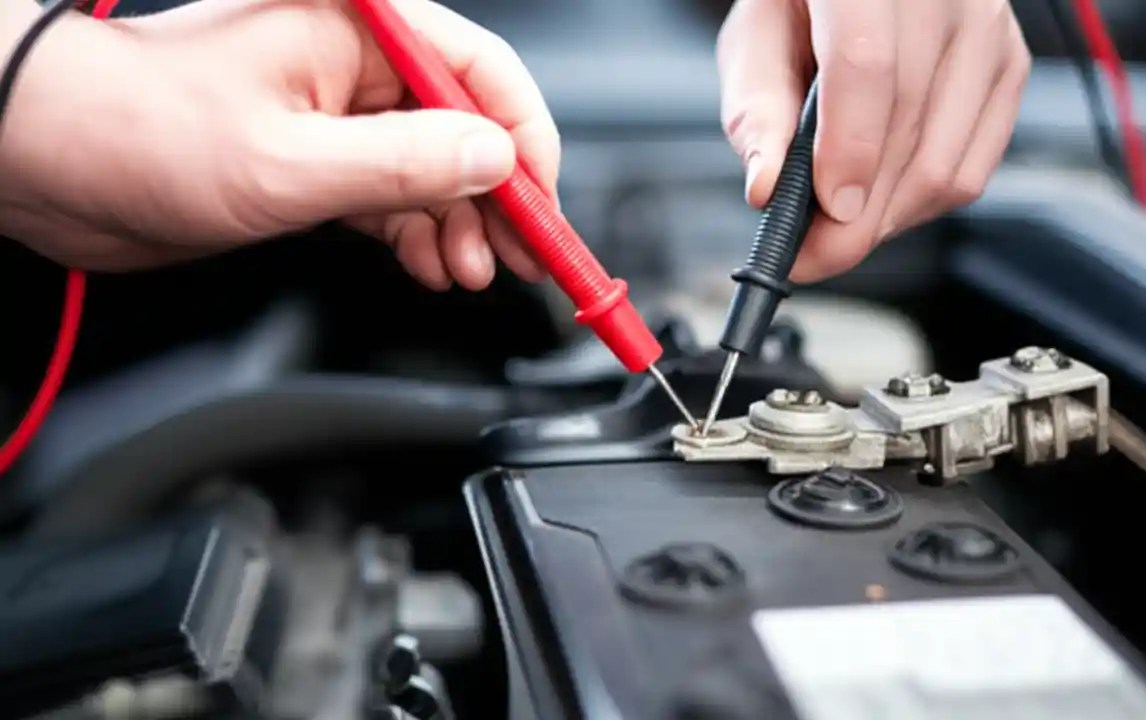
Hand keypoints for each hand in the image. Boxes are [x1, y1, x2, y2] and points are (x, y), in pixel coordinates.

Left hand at [0, 0, 557, 290]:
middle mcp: (356, 64)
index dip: (525, 145)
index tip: (543, 210)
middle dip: (497, 199)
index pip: (480, 73)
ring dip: (460, 225)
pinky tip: (431, 263)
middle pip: (467, 125)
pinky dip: (418, 233)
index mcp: (358, 27)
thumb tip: (494, 162)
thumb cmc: (138, 130)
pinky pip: (395, 193)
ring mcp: (338, 113)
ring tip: (467, 272)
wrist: (51, 163)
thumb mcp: (290, 164)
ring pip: (435, 168)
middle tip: (520, 259)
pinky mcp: (317, 159)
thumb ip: (406, 165)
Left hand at [717, 0, 1030, 281]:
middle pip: (908, 123)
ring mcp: (986, 27)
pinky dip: (922, 205)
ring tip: (840, 230)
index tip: (826, 214)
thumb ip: (757, 113)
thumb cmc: (801, 3)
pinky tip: (882, 202)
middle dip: (859, 212)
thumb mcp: (756, 42)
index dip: (848, 149)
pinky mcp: (1009, 67)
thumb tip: (767, 188)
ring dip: (887, 218)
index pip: (865, 62)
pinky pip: (973, 169)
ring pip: (946, 160)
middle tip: (813, 253)